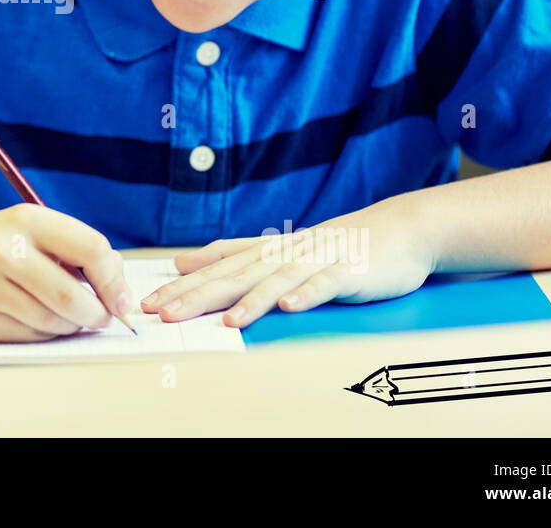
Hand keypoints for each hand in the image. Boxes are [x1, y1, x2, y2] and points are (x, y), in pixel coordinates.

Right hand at [0, 203, 135, 341]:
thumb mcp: (34, 230)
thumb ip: (77, 251)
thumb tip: (120, 292)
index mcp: (27, 219)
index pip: (91, 248)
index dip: (115, 281)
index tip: (123, 300)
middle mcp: (4, 250)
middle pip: (72, 297)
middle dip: (98, 315)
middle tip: (103, 318)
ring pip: (52, 323)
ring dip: (71, 327)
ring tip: (70, 318)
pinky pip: (29, 338)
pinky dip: (45, 335)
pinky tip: (39, 320)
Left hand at [140, 196, 435, 326]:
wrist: (400, 229)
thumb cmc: (338, 246)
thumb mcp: (280, 249)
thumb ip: (234, 254)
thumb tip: (184, 260)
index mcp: (267, 250)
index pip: (218, 265)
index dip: (184, 283)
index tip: (150, 300)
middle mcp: (285, 253)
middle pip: (236, 274)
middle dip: (199, 295)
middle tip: (165, 312)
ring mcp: (317, 260)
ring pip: (277, 280)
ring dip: (251, 300)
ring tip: (226, 321)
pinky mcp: (348, 271)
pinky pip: (325, 284)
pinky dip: (307, 294)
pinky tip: (289, 307)